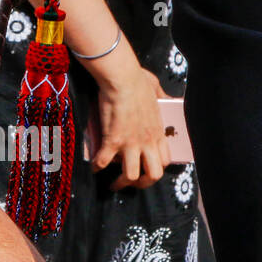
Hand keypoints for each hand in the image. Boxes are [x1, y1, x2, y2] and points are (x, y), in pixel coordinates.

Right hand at [91, 64, 171, 190]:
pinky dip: (96, 167)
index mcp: (158, 132)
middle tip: (130, 183)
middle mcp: (147, 142)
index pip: (165, 161)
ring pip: (131, 175)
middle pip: (153, 175)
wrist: (122, 78)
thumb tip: (169, 98)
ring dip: (121, 182)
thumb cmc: (138, 79)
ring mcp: (130, 143)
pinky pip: (103, 162)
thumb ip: (163, 96)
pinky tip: (92, 167)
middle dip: (142, 184)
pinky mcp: (113, 140)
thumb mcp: (157, 89)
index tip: (145, 169)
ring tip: (112, 183)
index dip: (155, 169)